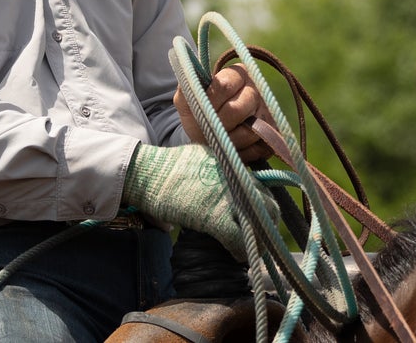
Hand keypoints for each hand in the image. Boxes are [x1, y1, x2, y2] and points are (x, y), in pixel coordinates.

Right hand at [122, 143, 271, 260]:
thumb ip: (218, 168)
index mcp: (232, 163)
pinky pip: (240, 239)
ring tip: (251, 252)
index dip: (263, 208)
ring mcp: (228, 197)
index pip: (262, 189)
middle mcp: (236, 178)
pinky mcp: (215, 216)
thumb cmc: (166, 167)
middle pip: (269, 206)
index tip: (259, 220)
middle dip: (268, 226)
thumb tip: (223, 181)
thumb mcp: (200, 157)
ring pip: (260, 225)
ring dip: (258, 243)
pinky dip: (241, 251)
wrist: (146, 173)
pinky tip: (237, 257)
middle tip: (260, 240)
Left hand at [175, 66, 270, 162]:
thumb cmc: (199, 112)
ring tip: (218, 141)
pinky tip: (232, 151)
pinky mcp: (274, 134)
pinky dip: (241, 154)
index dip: (209, 103)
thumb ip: (187, 87)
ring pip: (248, 132)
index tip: (201, 113)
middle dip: (218, 126)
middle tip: (208, 131)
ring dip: (228, 142)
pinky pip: (258, 148)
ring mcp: (268, 112)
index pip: (223, 86)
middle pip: (236, 110)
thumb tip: (189, 77)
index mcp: (237, 74)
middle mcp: (257, 89)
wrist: (212, 133)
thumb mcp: (187, 98)